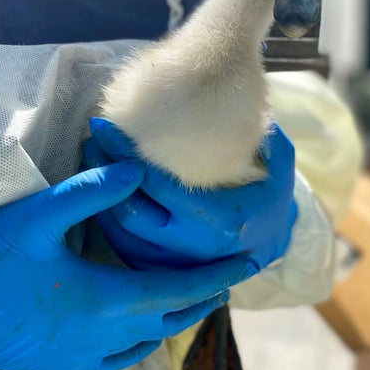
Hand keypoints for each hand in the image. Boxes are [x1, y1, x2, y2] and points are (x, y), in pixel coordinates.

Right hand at [0, 161, 256, 369]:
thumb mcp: (37, 214)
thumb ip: (89, 190)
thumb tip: (133, 168)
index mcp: (107, 298)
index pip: (179, 287)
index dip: (215, 275)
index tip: (245, 264)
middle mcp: (106, 334)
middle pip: (172, 318)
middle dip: (204, 299)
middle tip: (226, 282)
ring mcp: (85, 355)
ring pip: (148, 340)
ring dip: (175, 319)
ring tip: (188, 300)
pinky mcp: (65, 366)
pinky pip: (119, 356)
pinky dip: (141, 338)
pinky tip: (136, 327)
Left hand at [83, 118, 297, 270]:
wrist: (273, 242)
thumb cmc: (272, 194)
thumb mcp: (279, 162)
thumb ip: (260, 133)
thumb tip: (232, 94)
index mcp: (221, 219)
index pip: (158, 183)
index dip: (124, 153)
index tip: (103, 125)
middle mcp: (194, 248)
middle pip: (130, 210)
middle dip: (102, 173)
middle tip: (91, 142)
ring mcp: (176, 266)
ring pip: (120, 234)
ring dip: (96, 197)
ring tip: (89, 162)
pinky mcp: (162, 275)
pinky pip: (123, 249)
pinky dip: (105, 220)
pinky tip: (98, 193)